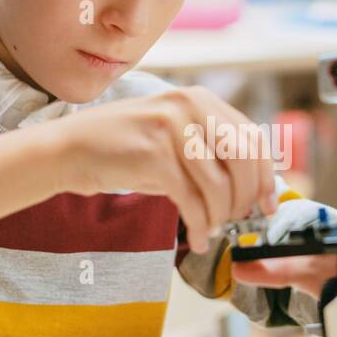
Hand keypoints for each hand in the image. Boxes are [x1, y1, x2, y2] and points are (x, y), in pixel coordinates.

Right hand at [50, 86, 277, 253]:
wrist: (69, 149)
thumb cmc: (124, 149)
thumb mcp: (174, 136)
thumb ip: (210, 149)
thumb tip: (253, 185)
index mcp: (201, 99)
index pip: (252, 139)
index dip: (266, 177)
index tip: (267, 206)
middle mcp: (189, 106)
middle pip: (242, 161)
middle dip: (246, 199)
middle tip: (238, 221)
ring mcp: (171, 129)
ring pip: (218, 185)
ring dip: (220, 217)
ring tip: (211, 230)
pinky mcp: (153, 156)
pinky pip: (191, 200)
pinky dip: (199, 225)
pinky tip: (196, 238)